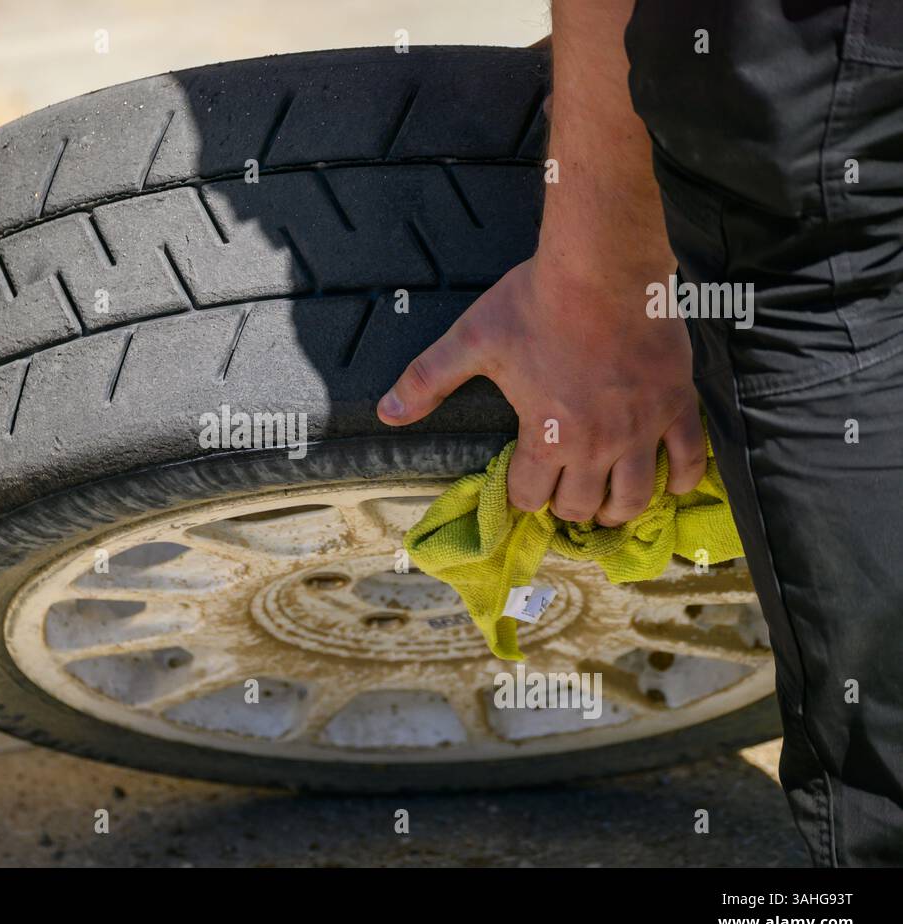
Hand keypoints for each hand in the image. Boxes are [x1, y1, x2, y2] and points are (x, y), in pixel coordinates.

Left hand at [377, 255, 705, 524]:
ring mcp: (641, 427)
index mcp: (545, 436)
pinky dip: (683, 479)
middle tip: (564, 500)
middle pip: (582, 505)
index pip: (529, 496)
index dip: (520, 497)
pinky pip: (688, 458)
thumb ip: (427, 380)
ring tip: (609, 508)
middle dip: (567, 509)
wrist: (602, 263)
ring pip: (635, 497)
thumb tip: (385, 412)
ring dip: (619, 510)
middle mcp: (595, 444)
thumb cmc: (535, 301)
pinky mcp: (676, 404)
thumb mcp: (471, 340)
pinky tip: (673, 485)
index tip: (521, 490)